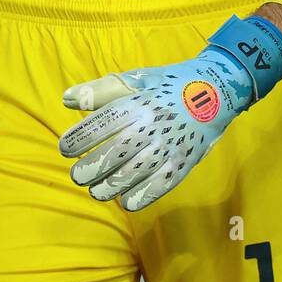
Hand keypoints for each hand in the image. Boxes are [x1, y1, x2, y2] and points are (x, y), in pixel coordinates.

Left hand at [57, 15, 281, 211]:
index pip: (102, 123)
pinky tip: (126, 202)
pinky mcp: (184, 162)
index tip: (64, 149)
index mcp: (139, 103)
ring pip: (135, 173)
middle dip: (91, 168)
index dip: (80, 139)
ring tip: (96, 191)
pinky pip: (161, 184)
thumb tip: (67, 99)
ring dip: (111, 186)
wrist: (217, 91)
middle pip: (116, 153)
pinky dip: (142, 196)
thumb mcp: (136, 79)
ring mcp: (170, 146)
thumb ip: (101, 90)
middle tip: (77, 175)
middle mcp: (153, 126)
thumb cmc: (168, 85)